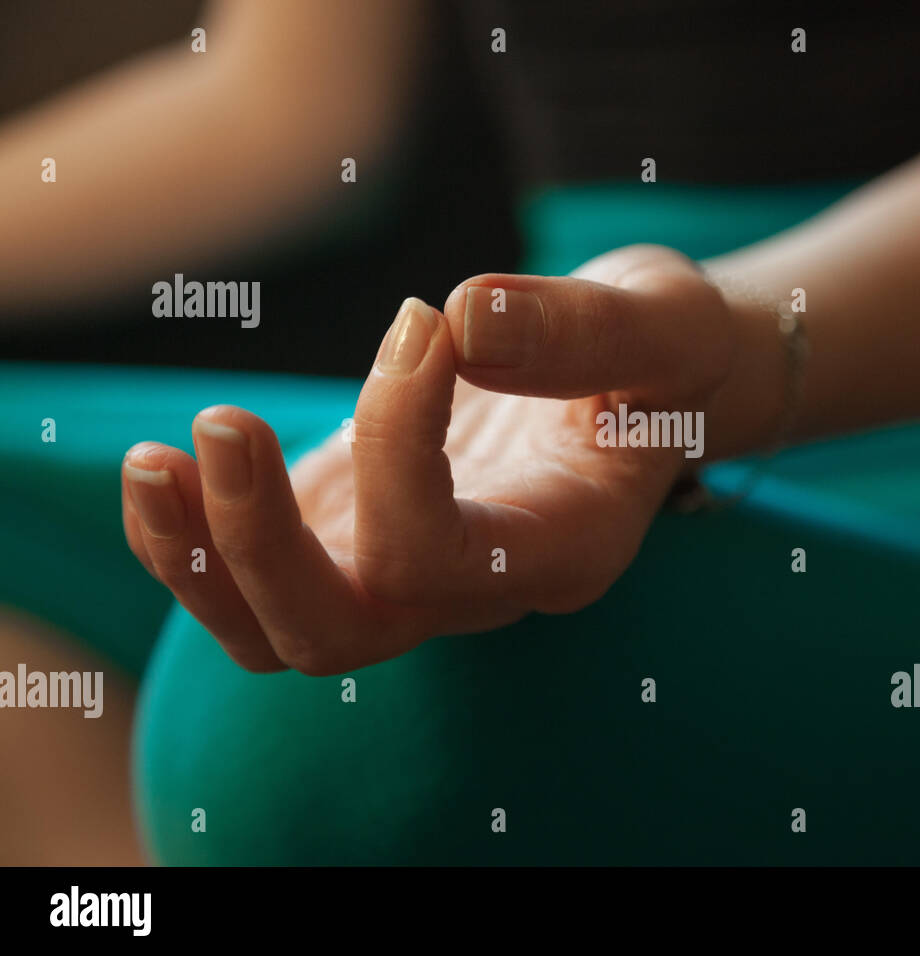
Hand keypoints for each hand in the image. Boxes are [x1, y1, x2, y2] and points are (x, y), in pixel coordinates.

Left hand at [121, 245, 738, 673]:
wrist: (647, 373)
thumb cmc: (668, 350)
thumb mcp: (665, 320)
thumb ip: (587, 330)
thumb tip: (469, 321)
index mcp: (562, 547)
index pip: (441, 549)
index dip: (398, 440)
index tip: (423, 321)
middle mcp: (481, 585)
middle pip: (339, 633)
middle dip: (258, 544)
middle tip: (222, 422)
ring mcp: (413, 568)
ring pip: (277, 633)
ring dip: (200, 560)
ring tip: (153, 459)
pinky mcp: (361, 527)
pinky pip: (254, 583)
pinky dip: (191, 539)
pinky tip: (165, 465)